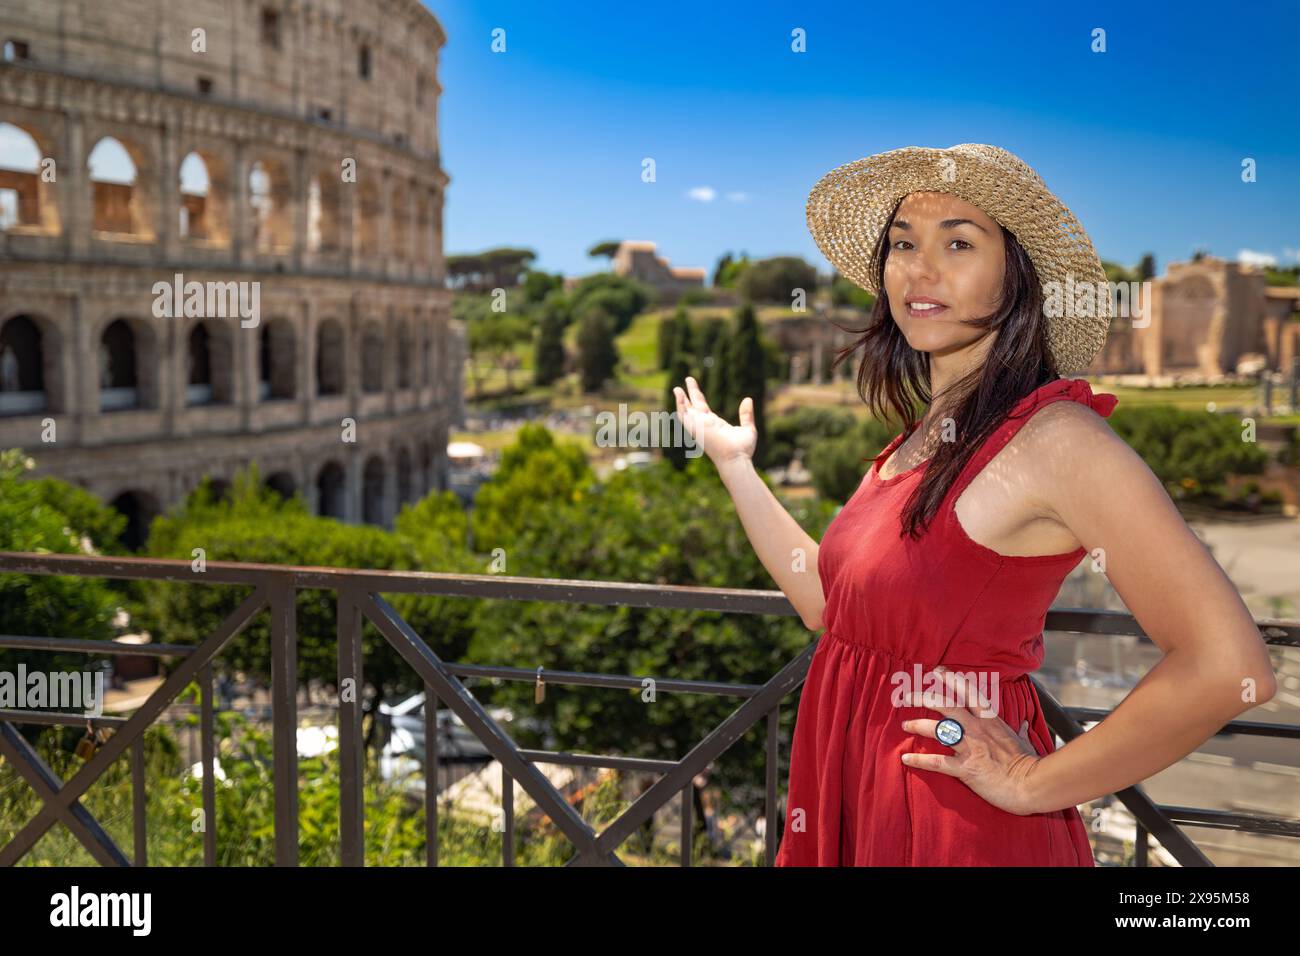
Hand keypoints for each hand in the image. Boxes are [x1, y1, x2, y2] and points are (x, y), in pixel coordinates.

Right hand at [672, 376, 755, 467]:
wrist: (736, 459)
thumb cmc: (742, 449)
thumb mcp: (747, 428)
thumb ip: (746, 414)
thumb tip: (748, 399)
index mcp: (714, 424)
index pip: (703, 407)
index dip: (698, 395)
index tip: (695, 386)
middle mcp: (704, 425)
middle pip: (694, 406)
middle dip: (690, 393)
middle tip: (688, 378)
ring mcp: (699, 427)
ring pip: (686, 411)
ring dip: (681, 399)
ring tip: (677, 387)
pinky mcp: (696, 429)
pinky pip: (684, 415)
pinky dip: (680, 405)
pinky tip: (679, 394)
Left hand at [900, 666, 1042, 815]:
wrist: (1032, 784)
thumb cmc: (1029, 764)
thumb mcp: (1025, 741)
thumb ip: (1022, 731)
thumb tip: (1027, 725)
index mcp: (990, 720)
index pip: (968, 692)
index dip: (951, 679)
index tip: (936, 671)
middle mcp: (977, 728)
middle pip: (945, 704)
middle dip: (923, 697)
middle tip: (906, 696)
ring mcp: (970, 747)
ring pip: (937, 729)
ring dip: (918, 725)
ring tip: (904, 725)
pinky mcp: (966, 768)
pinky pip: (937, 762)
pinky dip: (919, 760)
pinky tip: (906, 758)